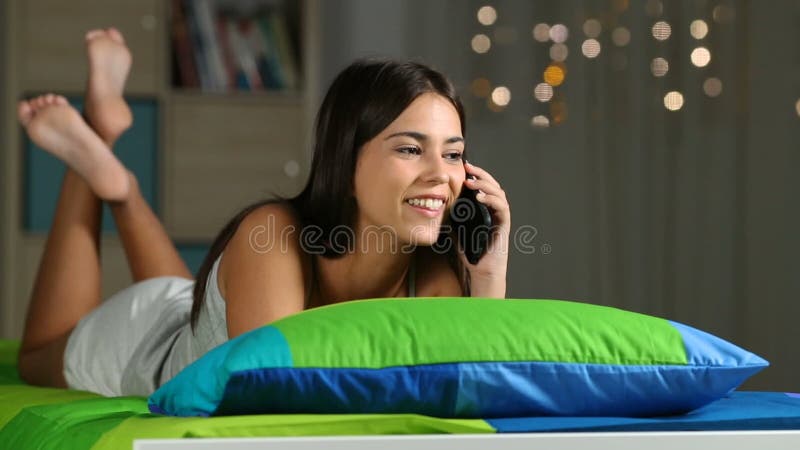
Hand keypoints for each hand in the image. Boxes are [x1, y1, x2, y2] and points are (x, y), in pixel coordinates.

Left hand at [459, 161, 509, 284]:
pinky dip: (492, 199)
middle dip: (481, 174)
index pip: (484, 187)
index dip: (476, 175)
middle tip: (468, 167)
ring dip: (485, 185)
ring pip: (499, 194)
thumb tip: (440, 212)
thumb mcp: (457, 233)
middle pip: (493, 186)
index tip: (465, 167)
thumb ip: (453, 222)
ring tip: (471, 182)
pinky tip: (480, 196)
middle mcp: (495, 211)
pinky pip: (502, 208)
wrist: (481, 271)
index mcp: (486, 211)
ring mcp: (500, 218)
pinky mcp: (503, 225)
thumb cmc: (472, 254)